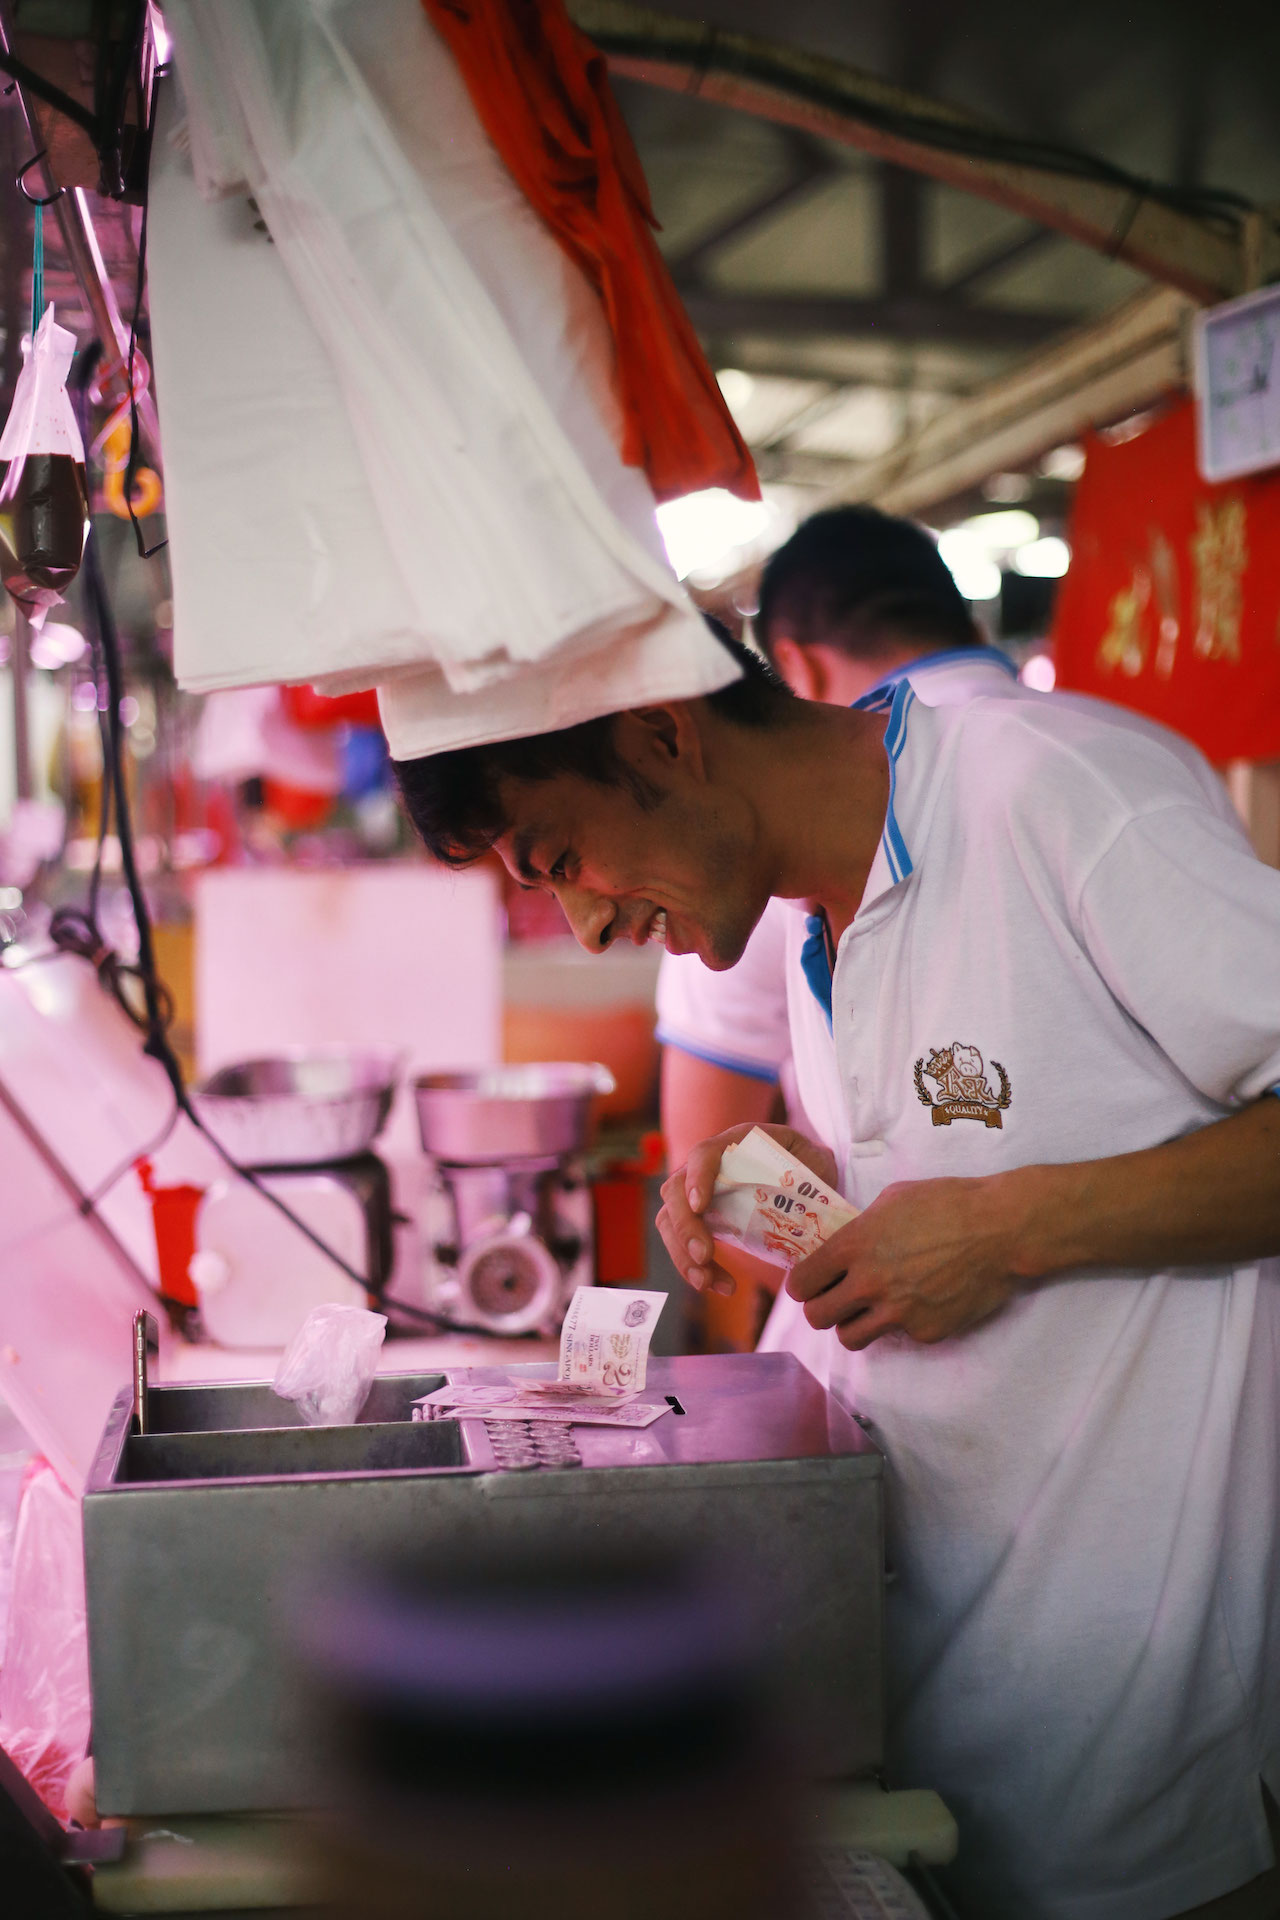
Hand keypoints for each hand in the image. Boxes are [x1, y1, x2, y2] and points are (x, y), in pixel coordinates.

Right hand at [657, 1123, 838, 1297]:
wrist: (806, 1174)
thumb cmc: (810, 1163)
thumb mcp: (815, 1157)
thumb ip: (810, 1165)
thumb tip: (804, 1185)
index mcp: (735, 1143)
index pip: (703, 1154)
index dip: (696, 1178)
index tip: (700, 1206)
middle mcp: (709, 1165)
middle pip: (676, 1191)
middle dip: (685, 1226)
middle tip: (704, 1257)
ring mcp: (699, 1193)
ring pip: (671, 1221)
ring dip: (682, 1254)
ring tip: (706, 1283)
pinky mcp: (702, 1220)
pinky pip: (683, 1243)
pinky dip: (695, 1268)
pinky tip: (722, 1286)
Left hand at [787, 1174, 1026, 1348]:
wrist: (1001, 1229)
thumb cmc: (949, 1203)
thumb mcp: (893, 1199)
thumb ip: (861, 1227)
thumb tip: (846, 1243)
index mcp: (854, 1246)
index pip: (802, 1283)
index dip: (803, 1284)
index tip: (811, 1283)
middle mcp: (869, 1283)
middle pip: (817, 1317)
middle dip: (821, 1308)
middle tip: (836, 1299)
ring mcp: (897, 1312)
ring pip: (850, 1337)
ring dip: (854, 1324)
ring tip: (871, 1308)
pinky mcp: (925, 1331)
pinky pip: (898, 1336)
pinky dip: (903, 1323)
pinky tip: (921, 1300)